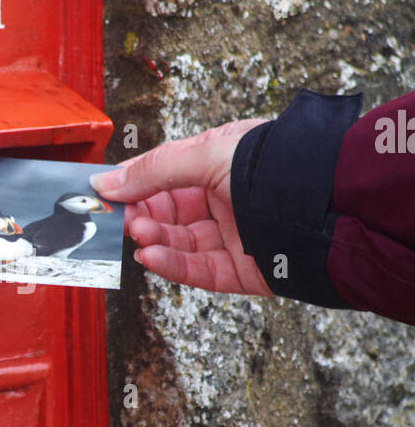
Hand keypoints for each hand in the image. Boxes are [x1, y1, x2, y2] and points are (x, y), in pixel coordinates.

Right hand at [90, 119, 273, 296]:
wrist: (322, 204)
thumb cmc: (275, 166)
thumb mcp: (206, 155)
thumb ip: (154, 170)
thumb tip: (105, 183)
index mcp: (218, 165)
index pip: (163, 177)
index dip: (134, 186)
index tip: (104, 193)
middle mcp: (224, 201)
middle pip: (167, 213)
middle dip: (140, 215)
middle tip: (117, 218)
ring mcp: (232, 237)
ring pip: (178, 243)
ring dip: (152, 239)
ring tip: (137, 233)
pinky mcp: (240, 271)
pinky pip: (196, 270)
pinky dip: (170, 264)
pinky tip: (149, 255)